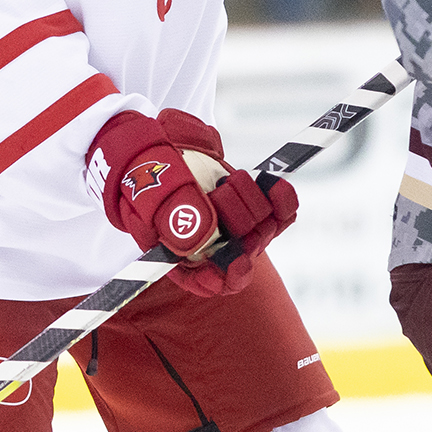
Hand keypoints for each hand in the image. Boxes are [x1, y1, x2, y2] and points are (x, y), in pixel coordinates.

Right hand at [87, 109, 297, 295]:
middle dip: (234, 215)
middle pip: (246, 247)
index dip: (228, 275)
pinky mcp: (255, 204)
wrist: (161, 147)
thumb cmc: (149, 176)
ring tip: (223, 182)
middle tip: (215, 191)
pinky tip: (268, 182)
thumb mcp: (150, 197)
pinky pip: (283, 211)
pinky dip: (280, 196)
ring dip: (248, 197)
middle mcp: (215, 249)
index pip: (214, 283)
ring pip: (265, 225)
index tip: (235, 259)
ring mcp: (237, 228)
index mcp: (184, 258)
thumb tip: (204, 239)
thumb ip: (172, 219)